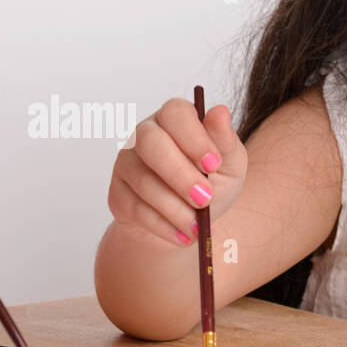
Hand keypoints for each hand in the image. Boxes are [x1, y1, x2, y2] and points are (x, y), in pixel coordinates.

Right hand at [107, 98, 246, 247]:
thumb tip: (220, 112)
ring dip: (175, 208)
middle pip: (151, 143)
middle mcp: (145, 135)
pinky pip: (136, 209)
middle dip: (180, 175)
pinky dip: (163, 226)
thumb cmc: (211, 185)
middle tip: (205, 199)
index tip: (214, 164)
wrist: (188, 224)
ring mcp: (126, 163)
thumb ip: (225, 141)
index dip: (194, 137)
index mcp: (175, 119)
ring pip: (144, 181)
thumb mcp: (230, 165)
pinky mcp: (116, 194)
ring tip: (198, 226)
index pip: (175, 113)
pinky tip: (183, 235)